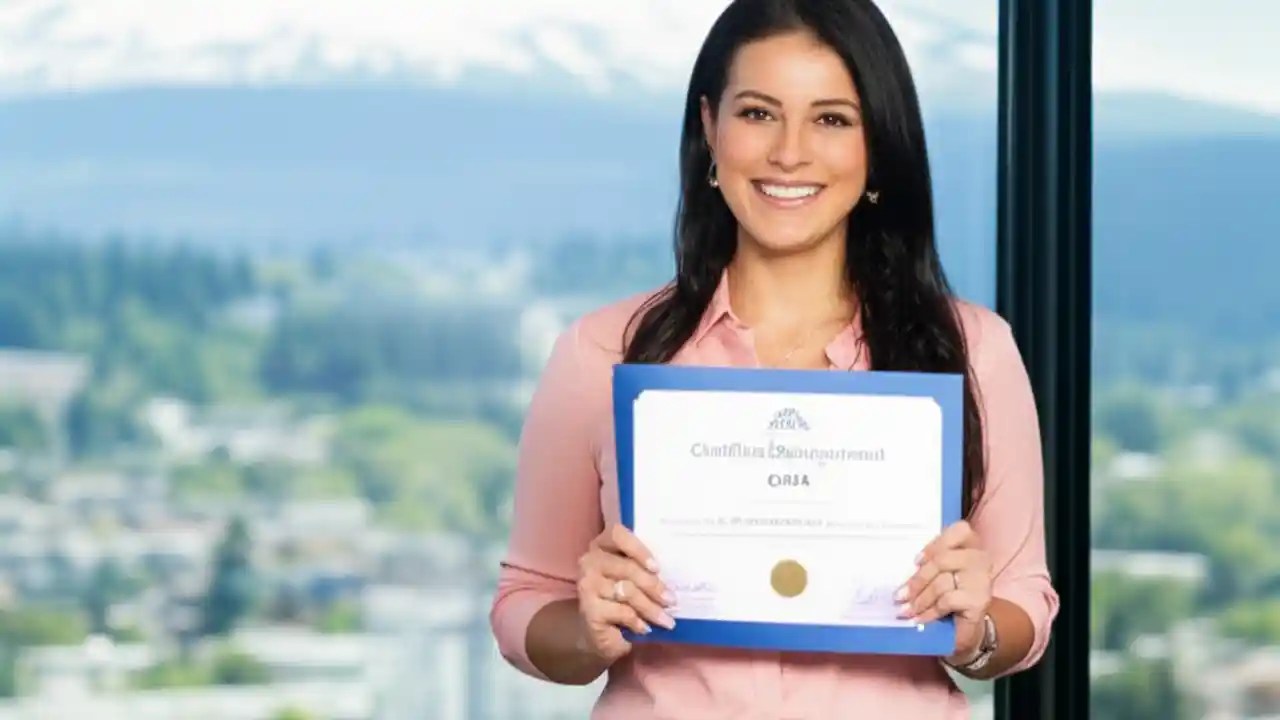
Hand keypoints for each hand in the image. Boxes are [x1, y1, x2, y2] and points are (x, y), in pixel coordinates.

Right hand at [575, 524, 676, 662]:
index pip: (617, 534)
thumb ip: (647, 570)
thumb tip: (673, 581)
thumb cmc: (622, 596)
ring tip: (666, 620)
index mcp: (604, 545)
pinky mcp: (589, 610)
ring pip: (626, 591)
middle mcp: (590, 561)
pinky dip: (637, 621)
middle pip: (627, 568)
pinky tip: (645, 628)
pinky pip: (621, 612)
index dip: (638, 549)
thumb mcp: (635, 578)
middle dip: (653, 586)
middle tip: (672, 601)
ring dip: (650, 608)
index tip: (656, 568)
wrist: (598, 628)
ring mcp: (587, 586)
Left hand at [896, 521, 992, 663]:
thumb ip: (929, 564)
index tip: (915, 561)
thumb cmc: (950, 593)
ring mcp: (982, 580)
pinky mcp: (980, 601)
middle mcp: (980, 558)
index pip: (959, 531)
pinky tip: (920, 618)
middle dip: (917, 579)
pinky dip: (930, 611)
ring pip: (942, 583)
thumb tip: (901, 570)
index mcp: (970, 544)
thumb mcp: (939, 573)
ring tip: (905, 610)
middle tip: (899, 596)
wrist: (970, 627)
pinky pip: (947, 601)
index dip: (935, 544)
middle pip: (943, 560)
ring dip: (919, 599)